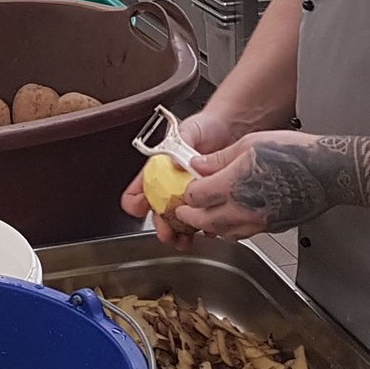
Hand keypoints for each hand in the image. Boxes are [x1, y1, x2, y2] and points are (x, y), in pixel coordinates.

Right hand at [120, 110, 252, 245]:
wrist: (233, 129)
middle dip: (161, 225)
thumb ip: (178, 145)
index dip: (136, 200)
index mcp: (160, 169)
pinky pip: (203, 217)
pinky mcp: (209, 200)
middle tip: (166, 234)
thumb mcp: (189, 130)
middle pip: (159, 210)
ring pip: (179, 220)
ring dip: (180, 232)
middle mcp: (173, 184)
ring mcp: (191, 194)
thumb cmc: (206, 126)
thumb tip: (173, 163)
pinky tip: (207, 229)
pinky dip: (204, 226)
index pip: (140, 187)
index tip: (138, 208)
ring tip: (183, 241)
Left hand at [171, 129, 336, 240]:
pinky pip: (243, 234)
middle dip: (190, 215)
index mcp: (232, 185)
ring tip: (204, 215)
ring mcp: (258, 222)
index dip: (188, 192)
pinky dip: (231, 229)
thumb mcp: (249, 144)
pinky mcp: (271, 228)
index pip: (196, 196)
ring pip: (223, 232)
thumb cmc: (294, 154)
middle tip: (184, 210)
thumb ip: (219, 158)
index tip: (187, 187)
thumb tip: (198, 165)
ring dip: (209, 225)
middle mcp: (242, 209)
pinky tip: (231, 219)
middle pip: (204, 220)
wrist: (328, 172)